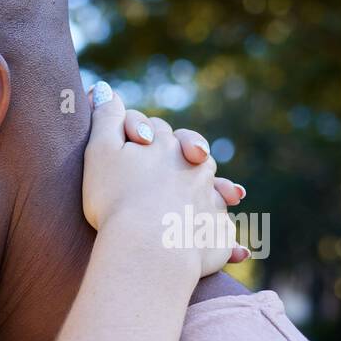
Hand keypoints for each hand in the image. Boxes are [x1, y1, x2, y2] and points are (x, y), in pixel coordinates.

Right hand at [82, 82, 247, 280]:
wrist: (147, 246)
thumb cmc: (116, 198)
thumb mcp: (100, 151)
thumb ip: (105, 118)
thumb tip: (103, 88)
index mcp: (169, 145)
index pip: (155, 131)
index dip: (140, 134)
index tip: (134, 142)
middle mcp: (196, 169)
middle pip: (192, 153)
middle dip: (187, 153)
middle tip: (191, 157)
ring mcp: (209, 201)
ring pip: (215, 187)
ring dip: (219, 189)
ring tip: (232, 195)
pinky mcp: (215, 236)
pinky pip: (224, 235)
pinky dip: (230, 240)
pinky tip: (241, 252)